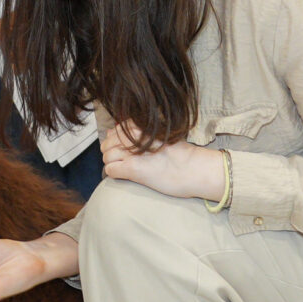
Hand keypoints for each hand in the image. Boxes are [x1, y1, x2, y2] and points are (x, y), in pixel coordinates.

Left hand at [100, 123, 225, 199]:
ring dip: (111, 163)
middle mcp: (135, 136)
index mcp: (142, 126)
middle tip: (123, 160)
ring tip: (125, 168)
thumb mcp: (160, 137)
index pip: (115, 130)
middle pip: (107, 142)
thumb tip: (114, 130)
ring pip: (107, 156)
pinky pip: (111, 169)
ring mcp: (133, 152)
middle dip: (110, 151)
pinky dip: (114, 173)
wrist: (195, 169)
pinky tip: (125, 174)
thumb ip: (139, 132)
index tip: (126, 148)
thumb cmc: (181, 155)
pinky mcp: (134, 168)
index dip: (116, 140)